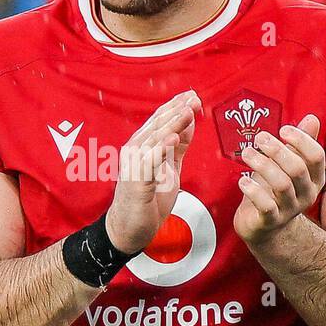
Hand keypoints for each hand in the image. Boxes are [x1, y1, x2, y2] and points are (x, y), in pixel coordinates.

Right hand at [105, 90, 198, 254]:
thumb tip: (190, 121)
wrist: (130, 229)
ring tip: (187, 112)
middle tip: (194, 99)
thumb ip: (178, 146)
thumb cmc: (148, 199)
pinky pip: (149, 162)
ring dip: (172, 124)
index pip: (160, 120)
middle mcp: (135, 150)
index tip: (194, 96)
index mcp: (143, 145)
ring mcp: (134, 165)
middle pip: (157, 125)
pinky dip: (160, 149)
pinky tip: (172, 139)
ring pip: (154, 139)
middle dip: (177, 110)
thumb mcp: (169, 168)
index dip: (177, 106)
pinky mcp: (135, 181)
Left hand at [234, 114, 324, 244]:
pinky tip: (242, 181)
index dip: (301, 140)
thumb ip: (300, 144)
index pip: (316, 156)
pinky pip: (265, 205)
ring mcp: (289, 210)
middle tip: (259, 138)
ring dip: (262, 165)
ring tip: (247, 153)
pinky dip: (253, 191)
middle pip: (297, 168)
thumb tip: (312, 118)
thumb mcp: (288, 165)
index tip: (283, 129)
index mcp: (314, 178)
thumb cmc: (274, 190)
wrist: (265, 227)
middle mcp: (306, 194)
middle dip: (277, 150)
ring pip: (282, 184)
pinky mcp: (271, 221)